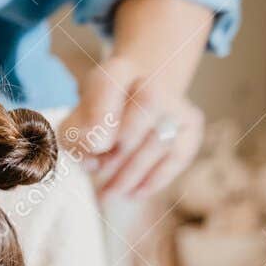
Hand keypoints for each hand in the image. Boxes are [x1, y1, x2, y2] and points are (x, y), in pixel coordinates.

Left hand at [61, 57, 205, 202]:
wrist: (133, 101)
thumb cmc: (97, 116)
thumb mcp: (74, 122)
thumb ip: (75, 139)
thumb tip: (93, 162)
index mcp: (117, 72)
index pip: (110, 85)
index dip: (103, 114)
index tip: (95, 146)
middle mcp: (153, 81)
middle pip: (145, 109)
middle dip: (119, 151)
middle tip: (99, 175)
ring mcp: (176, 102)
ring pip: (161, 139)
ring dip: (132, 173)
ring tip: (109, 193)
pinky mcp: (191, 123)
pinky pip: (179, 154)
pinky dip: (156, 178)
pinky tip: (135, 194)